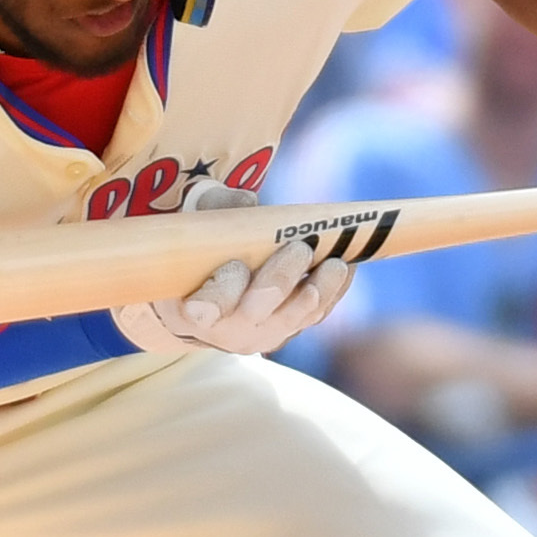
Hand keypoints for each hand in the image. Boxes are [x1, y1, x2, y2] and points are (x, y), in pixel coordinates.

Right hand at [112, 234, 350, 357]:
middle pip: (255, 312)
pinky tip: (344, 267)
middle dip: (279, 280)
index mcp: (192, 306)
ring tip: (335, 263)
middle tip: (299, 249)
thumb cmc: (203, 252)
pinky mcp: (288, 331)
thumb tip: (248, 202)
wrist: (211, 289)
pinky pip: (314, 315)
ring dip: (317, 290)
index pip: (203, 307)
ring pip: (292, 318)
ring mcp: (259, 334)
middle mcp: (226, 329)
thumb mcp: (199, 226)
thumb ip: (217, 211)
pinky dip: (332, 291)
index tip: (230, 274)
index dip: (215, 298)